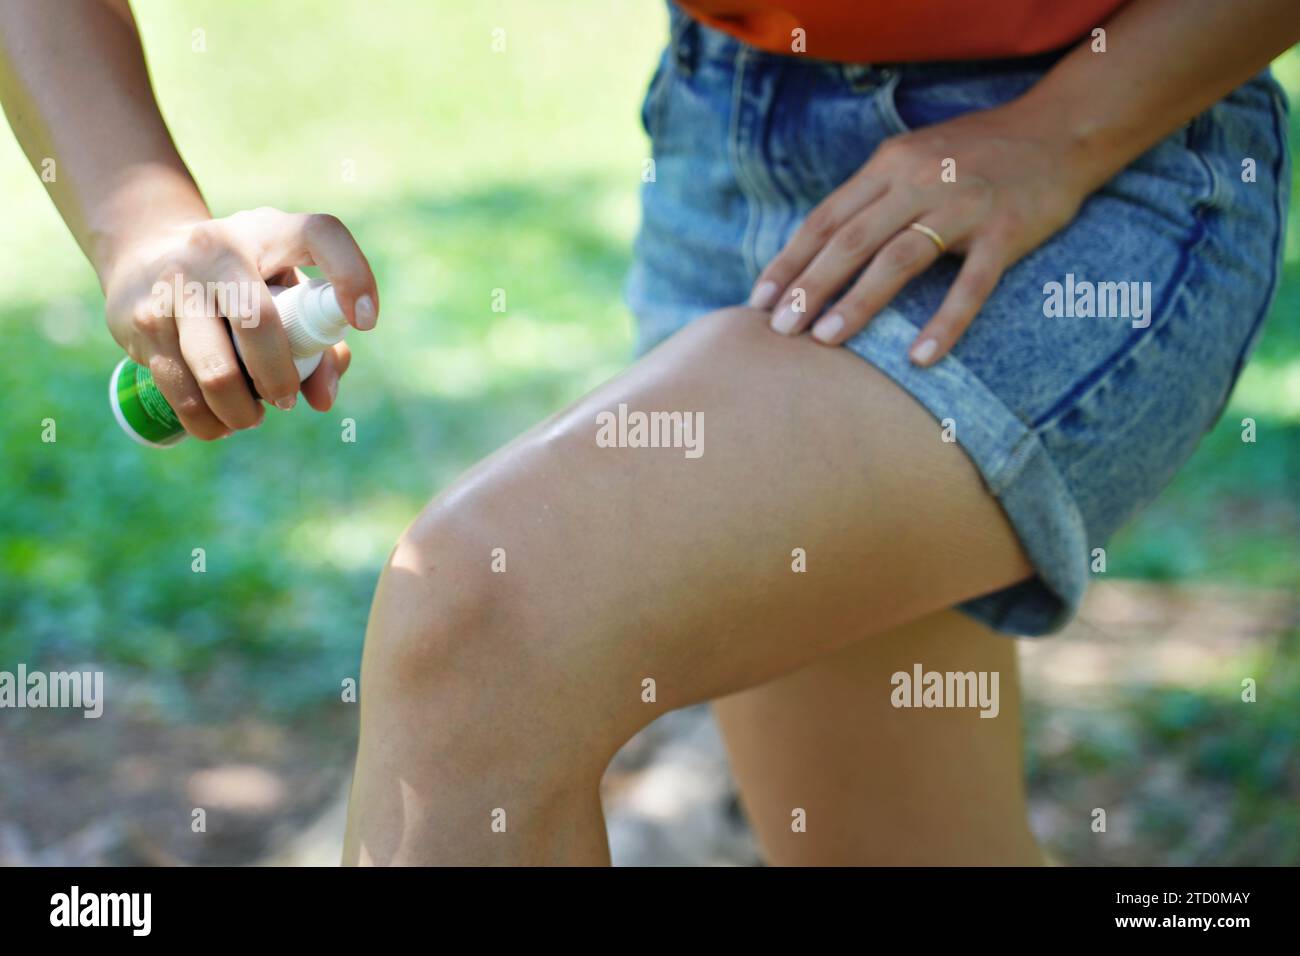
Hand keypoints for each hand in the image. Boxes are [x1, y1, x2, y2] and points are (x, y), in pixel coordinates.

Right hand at [102, 207, 378, 438]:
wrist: (143, 255)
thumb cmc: (240, 282)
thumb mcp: (282, 290)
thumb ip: (319, 342)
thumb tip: (322, 399)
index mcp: (268, 232)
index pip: (320, 235)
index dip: (351, 276)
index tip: (366, 321)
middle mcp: (218, 250)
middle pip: (258, 323)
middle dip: (280, 378)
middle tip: (286, 400)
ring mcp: (174, 285)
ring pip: (216, 369)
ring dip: (242, 411)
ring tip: (251, 416)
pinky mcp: (141, 320)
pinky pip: (179, 390)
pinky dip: (207, 421)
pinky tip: (220, 423)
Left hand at [749, 105, 1090, 364]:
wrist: (1061, 130)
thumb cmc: (976, 154)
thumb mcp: (914, 159)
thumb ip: (872, 196)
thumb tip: (818, 249)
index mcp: (890, 165)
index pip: (826, 219)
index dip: (790, 261)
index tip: (759, 301)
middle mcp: (920, 180)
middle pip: (851, 239)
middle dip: (809, 287)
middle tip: (780, 331)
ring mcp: (964, 205)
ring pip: (898, 258)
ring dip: (858, 302)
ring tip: (826, 340)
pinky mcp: (1007, 231)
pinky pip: (971, 284)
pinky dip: (945, 322)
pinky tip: (919, 358)